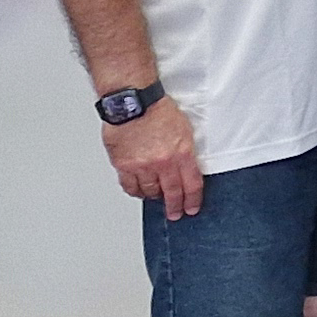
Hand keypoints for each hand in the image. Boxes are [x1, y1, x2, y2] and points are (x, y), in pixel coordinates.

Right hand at [103, 94, 203, 219]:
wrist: (133, 102)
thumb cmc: (158, 110)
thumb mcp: (184, 130)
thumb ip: (185, 151)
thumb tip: (187, 167)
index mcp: (182, 153)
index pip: (192, 184)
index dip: (192, 200)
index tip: (191, 208)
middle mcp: (163, 162)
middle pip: (172, 192)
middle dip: (174, 206)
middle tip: (174, 213)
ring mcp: (142, 166)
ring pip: (150, 191)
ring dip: (154, 195)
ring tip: (156, 196)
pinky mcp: (124, 165)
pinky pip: (129, 185)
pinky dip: (135, 190)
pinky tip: (138, 190)